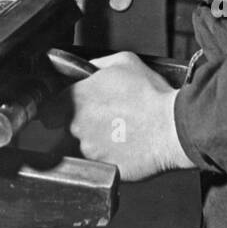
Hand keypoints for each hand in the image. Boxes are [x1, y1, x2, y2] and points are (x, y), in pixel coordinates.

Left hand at [64, 52, 192, 181]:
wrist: (173, 128)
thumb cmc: (151, 95)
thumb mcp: (124, 62)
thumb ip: (96, 64)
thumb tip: (86, 69)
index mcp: (78, 96)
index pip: (53, 103)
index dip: (63, 104)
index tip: (72, 105)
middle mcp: (78, 123)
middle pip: (70, 123)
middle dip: (84, 120)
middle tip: (107, 116)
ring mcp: (89, 148)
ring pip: (85, 143)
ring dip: (97, 138)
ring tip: (120, 131)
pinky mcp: (102, 166)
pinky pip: (100, 160)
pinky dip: (109, 154)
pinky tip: (125, 145)